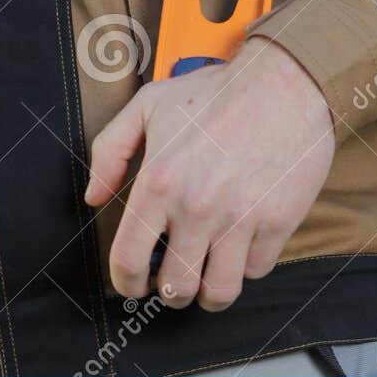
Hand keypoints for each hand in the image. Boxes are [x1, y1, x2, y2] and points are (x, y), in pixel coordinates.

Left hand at [85, 37, 335, 310]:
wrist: (282, 83)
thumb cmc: (214, 92)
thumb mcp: (148, 105)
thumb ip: (110, 150)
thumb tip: (93, 197)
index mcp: (158, 181)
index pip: (129, 259)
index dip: (125, 282)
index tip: (132, 285)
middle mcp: (196, 207)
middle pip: (175, 289)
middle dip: (168, 291)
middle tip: (171, 278)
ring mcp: (239, 219)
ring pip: (218, 293)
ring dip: (207, 292)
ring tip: (204, 275)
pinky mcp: (277, 224)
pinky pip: (256, 271)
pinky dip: (245, 266)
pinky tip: (239, 244)